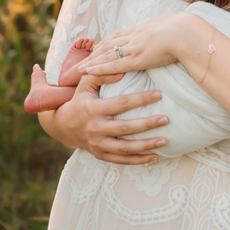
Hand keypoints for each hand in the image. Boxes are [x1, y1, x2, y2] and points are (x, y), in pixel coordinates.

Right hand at [40, 73, 169, 163]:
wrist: (64, 125)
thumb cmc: (80, 99)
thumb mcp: (85, 84)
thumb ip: (102, 74)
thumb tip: (123, 69)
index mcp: (93, 109)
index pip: (120, 104)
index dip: (140, 99)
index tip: (159, 94)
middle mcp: (95, 128)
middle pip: (125, 128)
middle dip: (147, 124)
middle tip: (166, 119)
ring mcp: (98, 144)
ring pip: (125, 148)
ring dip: (146, 146)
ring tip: (164, 140)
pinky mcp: (101, 155)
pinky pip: (122, 160)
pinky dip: (139, 160)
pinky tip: (155, 156)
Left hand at [82, 14, 204, 76]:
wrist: (187, 33)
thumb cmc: (185, 30)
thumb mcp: (173, 24)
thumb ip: (167, 27)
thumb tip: (171, 25)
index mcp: (143, 28)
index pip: (120, 35)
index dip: (108, 41)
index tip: (98, 46)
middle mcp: (134, 37)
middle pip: (109, 44)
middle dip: (95, 52)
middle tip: (83, 59)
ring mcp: (134, 47)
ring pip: (106, 54)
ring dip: (92, 61)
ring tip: (79, 68)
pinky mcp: (136, 59)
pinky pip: (113, 64)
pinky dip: (99, 68)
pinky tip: (88, 71)